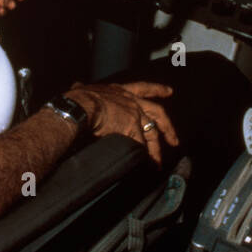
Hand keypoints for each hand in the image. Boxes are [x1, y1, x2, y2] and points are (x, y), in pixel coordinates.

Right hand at [63, 81, 177, 162]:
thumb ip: (84, 89)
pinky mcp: (132, 128)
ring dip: (155, 150)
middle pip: (157, 113)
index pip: (143, 88)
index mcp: (121, 91)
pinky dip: (145, 156)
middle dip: (168, 127)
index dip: (157, 89)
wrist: (81, 106)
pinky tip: (147, 164)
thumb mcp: (85, 89)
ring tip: (157, 163)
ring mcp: (134, 115)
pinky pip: (142, 145)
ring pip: (152, 133)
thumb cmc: (79, 98)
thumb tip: (77, 86)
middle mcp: (132, 102)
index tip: (169, 91)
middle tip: (174, 140)